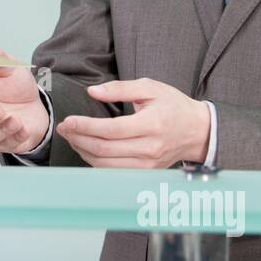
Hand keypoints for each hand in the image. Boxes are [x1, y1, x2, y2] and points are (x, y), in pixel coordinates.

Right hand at [0, 47, 49, 152]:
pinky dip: (15, 137)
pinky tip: (23, 129)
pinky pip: (6, 144)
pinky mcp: (4, 142)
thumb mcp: (12, 69)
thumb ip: (0, 62)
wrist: (35, 103)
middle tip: (0, 112)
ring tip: (16, 120)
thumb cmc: (16, 85)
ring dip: (2, 130)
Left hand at [55, 78, 209, 167]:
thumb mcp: (150, 87)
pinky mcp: (145, 172)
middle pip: (104, 149)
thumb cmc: (173, 106)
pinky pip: (113, 171)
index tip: (68, 120)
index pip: (111, 130)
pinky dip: (95, 162)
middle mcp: (150, 148)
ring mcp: (148, 164)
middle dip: (78, 138)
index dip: (86, 126)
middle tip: (63, 128)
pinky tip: (86, 149)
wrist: (197, 130)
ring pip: (105, 164)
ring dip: (83, 151)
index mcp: (152, 124)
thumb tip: (92, 92)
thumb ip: (119, 88)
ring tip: (71, 137)